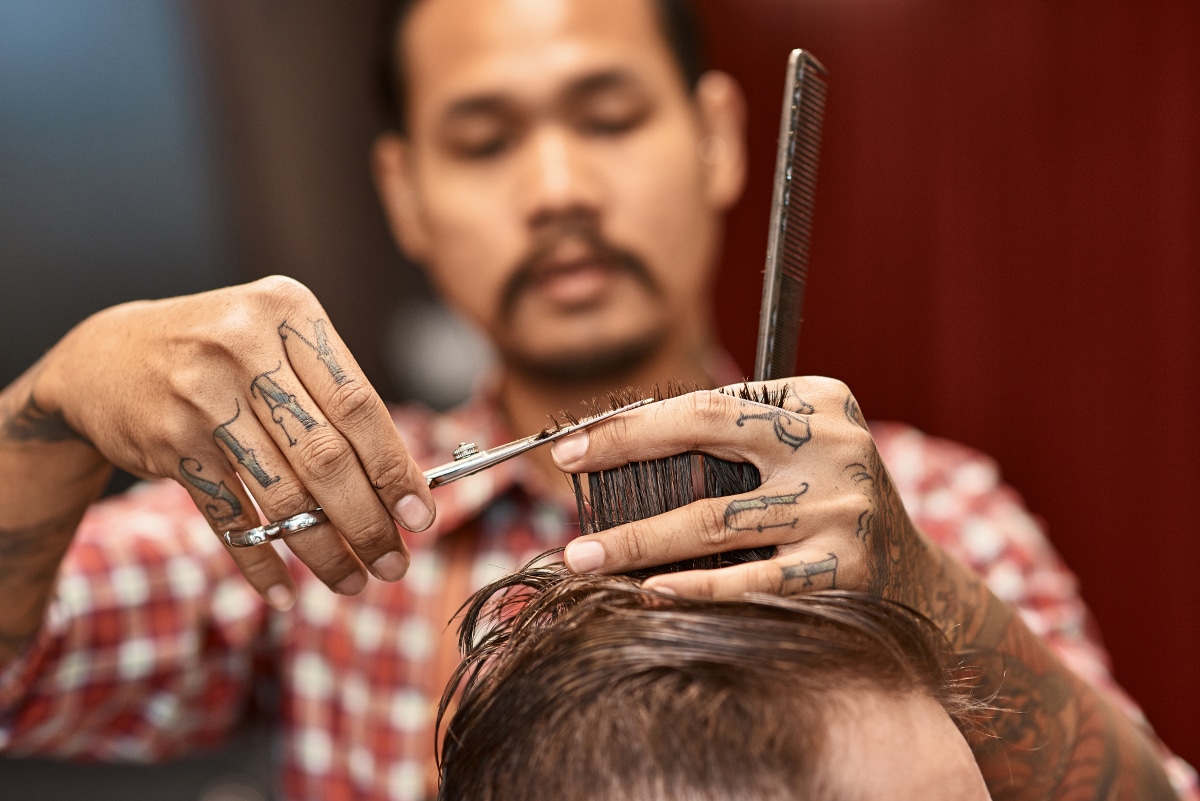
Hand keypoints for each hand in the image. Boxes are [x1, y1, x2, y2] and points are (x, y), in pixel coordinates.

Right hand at [37, 276, 435, 607]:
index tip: (420, 515)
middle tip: (394, 563)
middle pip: (324, 454)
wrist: (108, 357)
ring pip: (281, 492)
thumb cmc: (226, 355)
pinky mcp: (167, 442)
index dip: (393, 467)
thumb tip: (403, 487)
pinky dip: (259, 562)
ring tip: (353, 581)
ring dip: (323, 549)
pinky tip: (285, 591)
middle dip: (367, 520)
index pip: (357, 404)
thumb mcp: (279, 344)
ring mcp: (200, 396)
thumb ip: (335, 400)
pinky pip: (229, 516)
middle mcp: (241, 345)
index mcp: (287, 310)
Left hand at [550, 376, 932, 599]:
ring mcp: (841, 508)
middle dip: (625, 453)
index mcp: (820, 400)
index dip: (634, 422)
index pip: (709, 402)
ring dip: (637, 540)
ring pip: (714, 519)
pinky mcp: (843, 570)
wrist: (916, 585)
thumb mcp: (797, 454)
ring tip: (583, 556)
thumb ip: (730, 441)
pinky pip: (748, 581)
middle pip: (709, 436)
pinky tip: (649, 592)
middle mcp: (835, 444)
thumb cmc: (825, 507)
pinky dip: (693, 588)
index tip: (571, 445)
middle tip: (562, 478)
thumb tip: (612, 449)